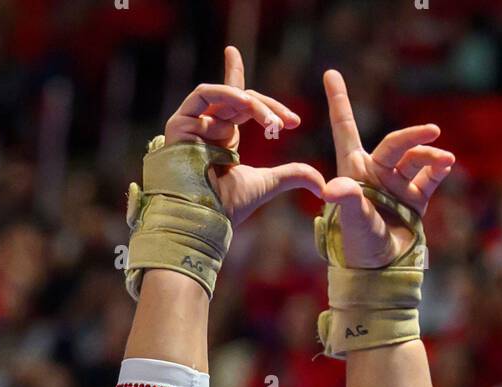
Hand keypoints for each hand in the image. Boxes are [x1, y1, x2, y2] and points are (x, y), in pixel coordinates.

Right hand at [163, 46, 324, 226]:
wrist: (203, 219)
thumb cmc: (229, 207)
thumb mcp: (267, 184)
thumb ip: (292, 175)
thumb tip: (322, 182)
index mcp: (223, 137)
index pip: (231, 98)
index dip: (234, 73)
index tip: (233, 51)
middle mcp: (207, 127)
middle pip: (239, 99)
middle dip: (268, 107)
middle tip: (291, 121)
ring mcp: (191, 124)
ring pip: (226, 97)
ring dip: (252, 103)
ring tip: (270, 121)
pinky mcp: (178, 123)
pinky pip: (203, 95)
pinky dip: (225, 95)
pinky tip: (245, 105)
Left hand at [321, 69, 454, 267]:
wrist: (381, 273)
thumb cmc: (358, 246)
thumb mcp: (352, 221)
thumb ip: (347, 200)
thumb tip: (333, 189)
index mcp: (353, 171)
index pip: (345, 128)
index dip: (339, 101)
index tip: (331, 73)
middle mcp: (375, 173)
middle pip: (395, 143)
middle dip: (414, 136)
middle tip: (433, 133)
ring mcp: (396, 184)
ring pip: (417, 160)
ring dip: (431, 158)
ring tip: (445, 162)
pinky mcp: (414, 199)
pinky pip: (429, 176)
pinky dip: (439, 169)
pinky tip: (448, 164)